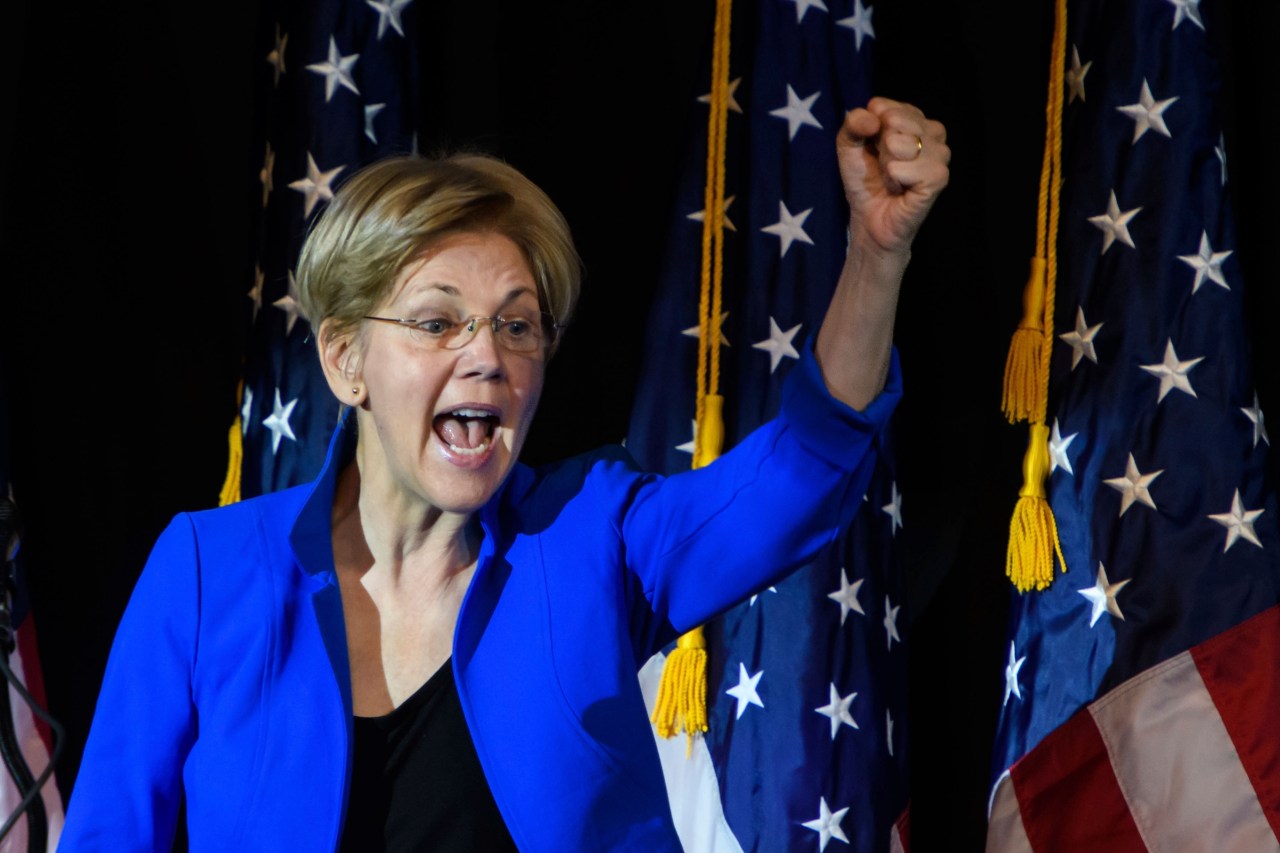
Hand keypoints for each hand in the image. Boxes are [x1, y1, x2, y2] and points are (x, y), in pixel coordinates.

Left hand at [837, 97, 949, 257]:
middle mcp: (933, 132)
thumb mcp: (849, 147)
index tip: (873, 149)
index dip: (869, 131)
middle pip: (893, 120)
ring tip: (893, 178)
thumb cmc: (865, 182)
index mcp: (914, 119)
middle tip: (884, 167)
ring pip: (900, 144)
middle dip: (879, 147)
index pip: (883, 107)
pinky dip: (894, 179)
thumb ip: (853, 123)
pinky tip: (900, 188)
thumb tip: (873, 118)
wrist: (871, 220)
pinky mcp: (939, 177)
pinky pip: (904, 167)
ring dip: (887, 164)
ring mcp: (940, 154)